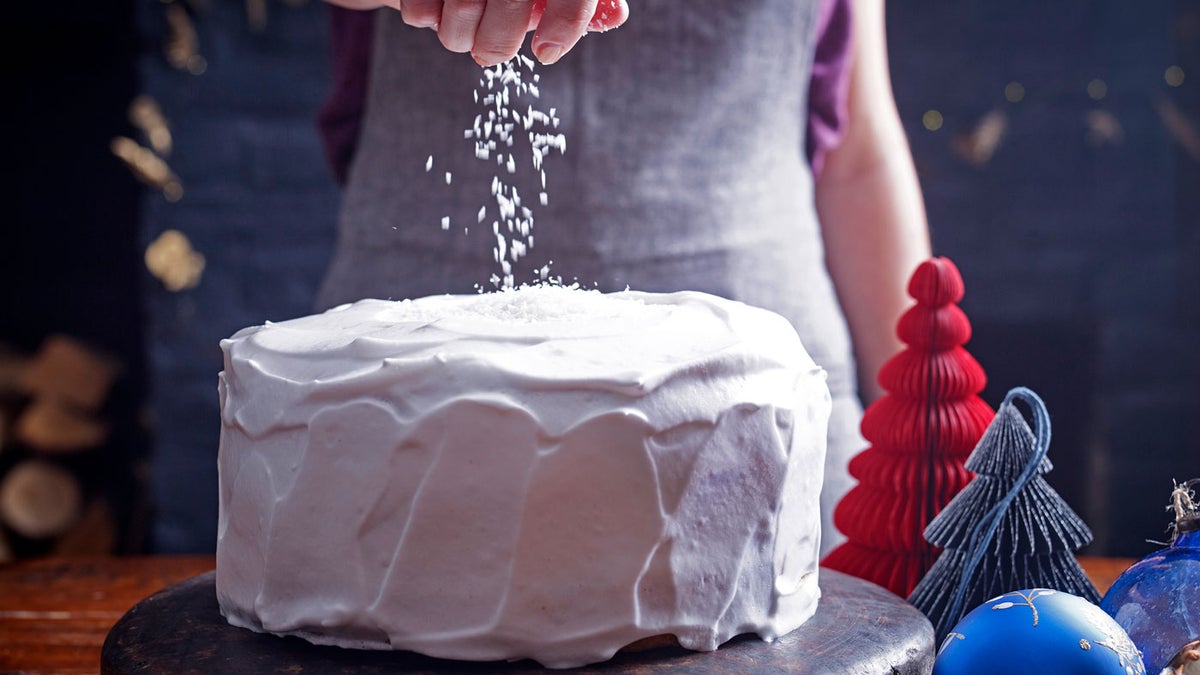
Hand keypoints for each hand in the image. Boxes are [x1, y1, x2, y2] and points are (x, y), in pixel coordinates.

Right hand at [327, 0, 627, 66]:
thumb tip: (612, 15)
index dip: (565, 24)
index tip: (546, 53)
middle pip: (509, 0)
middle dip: (497, 43)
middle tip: (491, 54)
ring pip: (459, 12)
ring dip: (458, 35)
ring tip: (464, 26)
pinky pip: (418, 8)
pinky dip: (424, 16)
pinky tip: (435, 7)